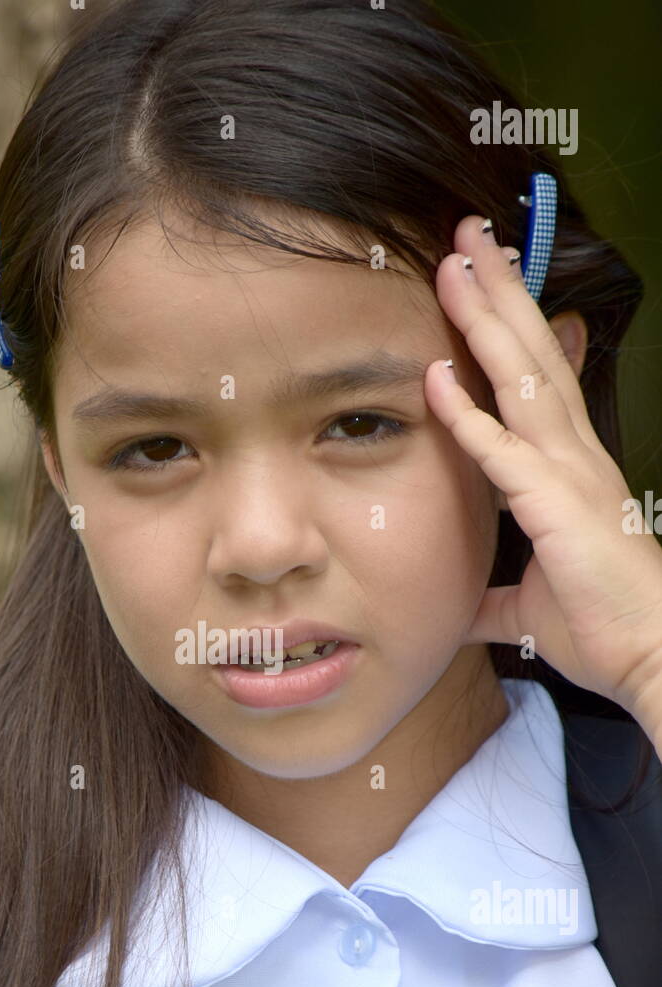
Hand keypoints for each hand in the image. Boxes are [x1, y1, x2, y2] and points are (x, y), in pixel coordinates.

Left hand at [424, 215, 661, 747]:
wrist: (650, 660)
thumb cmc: (602, 629)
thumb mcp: (528, 608)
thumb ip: (491, 598)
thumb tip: (461, 609)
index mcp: (570, 469)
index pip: (537, 381)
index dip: (509, 328)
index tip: (483, 281)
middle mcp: (574, 457)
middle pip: (533, 356)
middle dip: (499, 293)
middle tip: (467, 237)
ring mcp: (569, 475)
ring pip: (522, 380)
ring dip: (486, 321)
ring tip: (455, 265)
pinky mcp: (555, 508)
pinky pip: (503, 452)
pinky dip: (467, 414)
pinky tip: (435, 376)